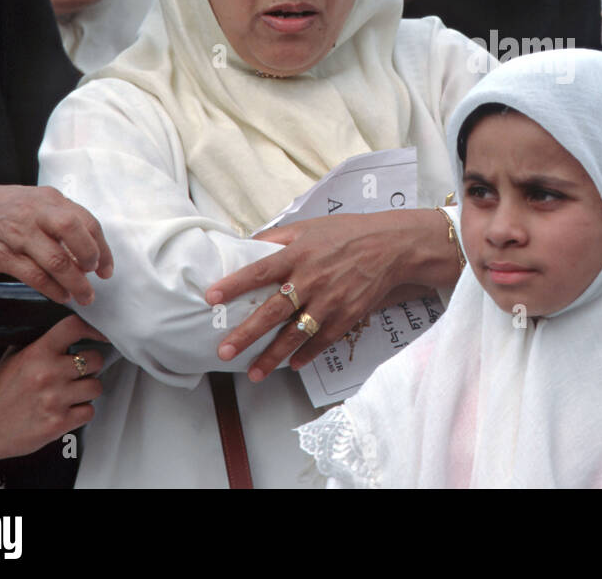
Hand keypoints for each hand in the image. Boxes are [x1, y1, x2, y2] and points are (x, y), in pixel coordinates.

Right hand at [0, 184, 113, 304]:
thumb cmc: (3, 209)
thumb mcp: (36, 201)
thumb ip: (61, 218)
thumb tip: (90, 247)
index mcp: (50, 199)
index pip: (87, 222)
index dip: (102, 248)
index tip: (107, 268)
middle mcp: (36, 214)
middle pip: (74, 232)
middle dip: (91, 258)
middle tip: (96, 276)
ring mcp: (18, 234)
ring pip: (56, 260)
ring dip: (75, 283)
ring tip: (85, 295)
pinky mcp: (2, 255)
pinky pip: (34, 276)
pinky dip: (52, 289)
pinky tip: (61, 296)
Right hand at [0, 315, 107, 462]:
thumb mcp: (13, 358)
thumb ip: (40, 343)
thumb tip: (67, 332)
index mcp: (37, 354)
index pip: (74, 327)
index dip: (93, 329)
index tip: (101, 335)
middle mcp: (48, 374)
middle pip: (95, 359)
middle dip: (91, 365)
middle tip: (79, 372)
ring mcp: (55, 399)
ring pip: (96, 386)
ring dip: (87, 390)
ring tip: (71, 393)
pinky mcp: (59, 423)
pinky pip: (89, 411)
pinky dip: (82, 411)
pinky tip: (67, 410)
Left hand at [205, 209, 443, 380]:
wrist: (390, 247)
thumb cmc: (346, 233)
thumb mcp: (309, 226)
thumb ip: (277, 237)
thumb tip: (246, 245)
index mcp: (298, 255)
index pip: (259, 271)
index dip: (234, 284)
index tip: (211, 298)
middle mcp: (311, 280)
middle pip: (273, 311)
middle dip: (247, 334)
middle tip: (224, 352)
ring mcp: (330, 301)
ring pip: (295, 334)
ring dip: (273, 356)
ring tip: (253, 373)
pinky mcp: (347, 316)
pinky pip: (322, 340)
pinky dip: (306, 354)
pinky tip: (292, 365)